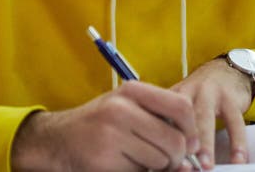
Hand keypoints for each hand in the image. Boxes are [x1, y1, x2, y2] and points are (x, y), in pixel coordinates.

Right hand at [11, 80, 200, 170]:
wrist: (58, 139)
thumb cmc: (101, 123)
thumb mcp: (128, 107)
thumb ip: (159, 119)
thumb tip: (195, 147)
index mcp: (132, 91)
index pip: (181, 107)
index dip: (192, 129)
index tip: (190, 142)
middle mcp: (121, 109)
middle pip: (175, 141)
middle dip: (176, 157)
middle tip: (166, 159)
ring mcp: (111, 134)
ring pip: (160, 160)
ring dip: (157, 166)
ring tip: (139, 158)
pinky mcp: (104, 159)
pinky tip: (124, 163)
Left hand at [171, 58, 252, 168]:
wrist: (223, 70)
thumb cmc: (197, 93)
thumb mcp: (179, 100)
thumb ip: (168, 119)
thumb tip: (156, 150)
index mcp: (172, 95)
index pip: (163, 115)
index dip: (162, 136)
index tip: (163, 157)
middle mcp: (189, 91)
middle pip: (181, 116)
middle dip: (182, 140)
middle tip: (182, 162)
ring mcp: (210, 93)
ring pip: (206, 118)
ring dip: (206, 143)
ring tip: (206, 165)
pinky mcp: (231, 99)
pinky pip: (235, 122)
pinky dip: (237, 141)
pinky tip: (238, 158)